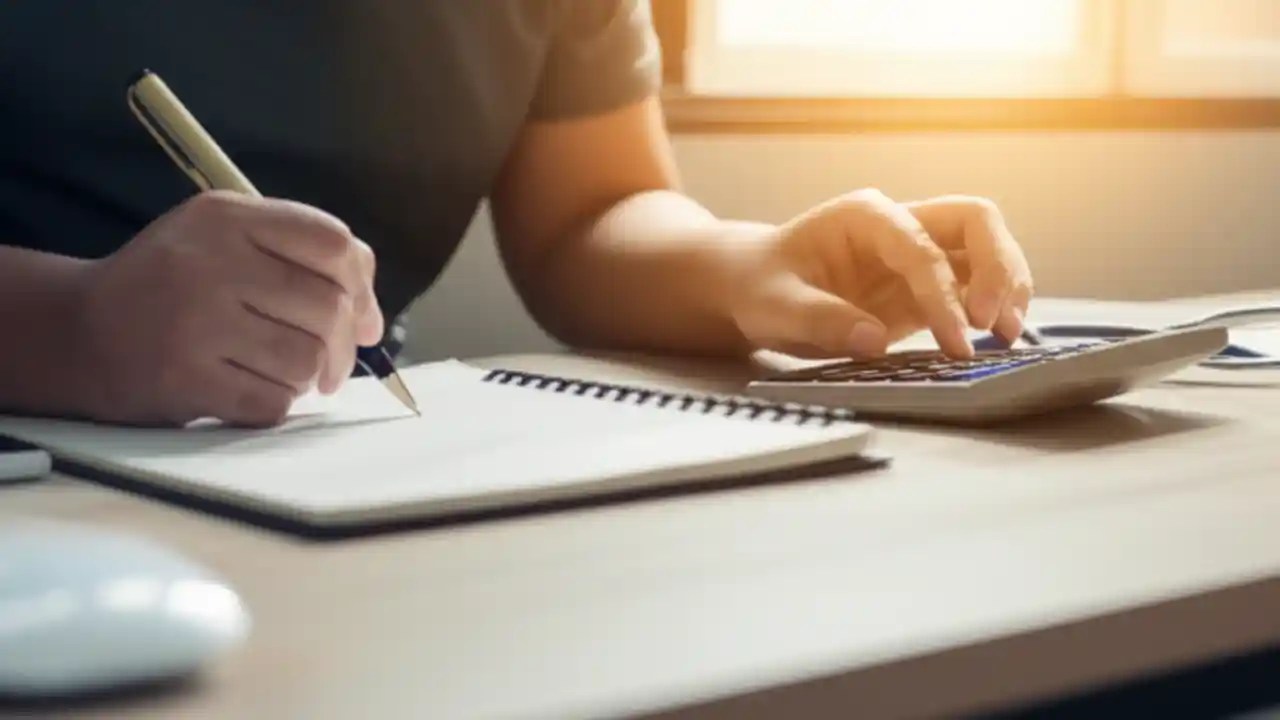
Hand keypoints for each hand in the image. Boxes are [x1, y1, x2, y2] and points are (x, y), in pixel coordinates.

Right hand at [77, 190, 382, 426]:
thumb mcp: (225, 240)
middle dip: (343, 346)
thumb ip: (302, 256)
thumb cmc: (174, 287)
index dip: (363, 285)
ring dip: (306, 376)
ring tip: (278, 370)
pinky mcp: (184, 379)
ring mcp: (194, 322)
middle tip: (332, 366)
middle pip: (328, 307)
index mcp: (225, 217)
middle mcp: (209, 262)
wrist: (79, 333)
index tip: (363, 318)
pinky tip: (247, 389)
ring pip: (306, 360)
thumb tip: (372, 319)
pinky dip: (273, 404)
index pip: (333, 242)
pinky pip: (272, 402)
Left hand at [728, 189, 1032, 359]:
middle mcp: (900, 223)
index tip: (955, 341)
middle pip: (975, 221)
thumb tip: (872, 341)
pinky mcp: (927, 285)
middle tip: (997, 326)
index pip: (921, 247)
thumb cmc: (762, 287)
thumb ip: (819, 319)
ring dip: (1009, 286)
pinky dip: (996, 306)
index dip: (943, 294)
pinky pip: (977, 284)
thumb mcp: (773, 306)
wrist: (755, 287)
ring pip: (987, 248)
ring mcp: (919, 251)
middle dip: (999, 268)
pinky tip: (1001, 339)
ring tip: (1010, 336)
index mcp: (864, 216)